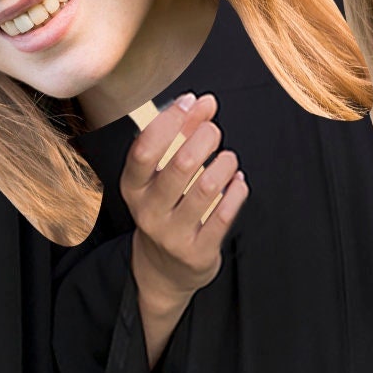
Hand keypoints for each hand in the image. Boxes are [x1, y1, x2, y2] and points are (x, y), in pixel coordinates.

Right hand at [122, 93, 246, 366]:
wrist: (164, 270)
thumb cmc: (166, 208)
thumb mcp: (161, 176)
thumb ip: (181, 136)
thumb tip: (203, 102)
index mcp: (133, 188)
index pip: (144, 150)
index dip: (170, 121)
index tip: (192, 102)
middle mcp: (148, 212)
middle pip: (180, 165)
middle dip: (205, 138)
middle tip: (215, 132)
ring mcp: (173, 235)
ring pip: (207, 188)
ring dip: (225, 164)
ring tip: (229, 159)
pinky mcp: (198, 252)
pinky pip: (225, 214)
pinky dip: (237, 191)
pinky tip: (239, 182)